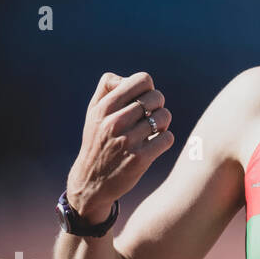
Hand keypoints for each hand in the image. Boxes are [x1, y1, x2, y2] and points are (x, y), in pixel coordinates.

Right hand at [66, 71, 174, 221]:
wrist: (91, 181)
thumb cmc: (98, 140)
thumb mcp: (94, 112)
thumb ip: (108, 88)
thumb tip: (128, 78)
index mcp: (104, 107)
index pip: (142, 79)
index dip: (148, 88)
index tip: (141, 101)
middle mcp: (114, 122)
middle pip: (157, 97)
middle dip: (157, 106)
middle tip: (148, 117)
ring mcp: (127, 141)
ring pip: (165, 116)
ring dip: (162, 123)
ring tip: (150, 131)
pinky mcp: (140, 159)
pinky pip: (168, 137)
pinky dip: (164, 139)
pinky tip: (153, 144)